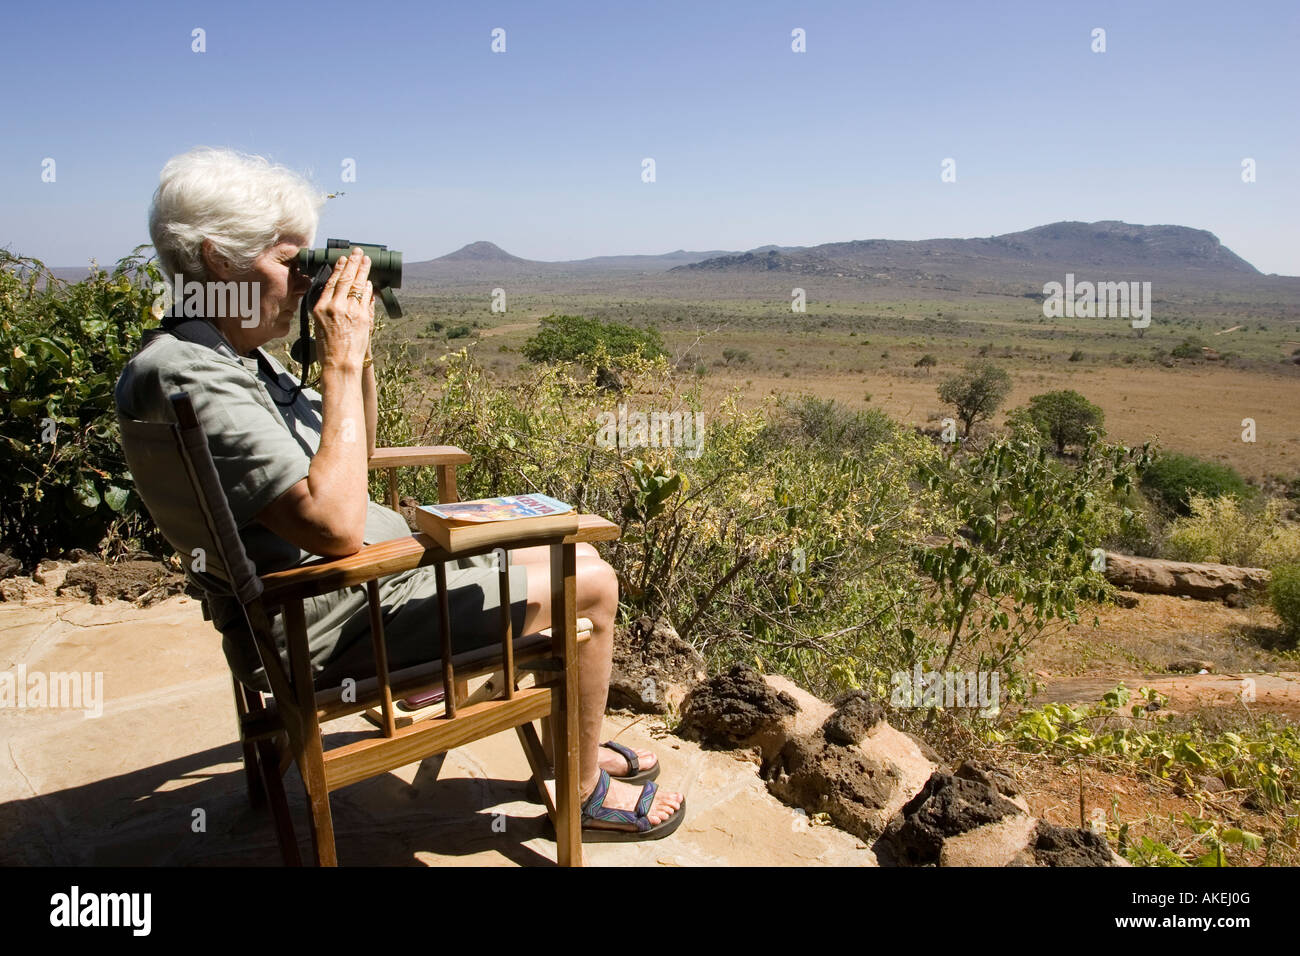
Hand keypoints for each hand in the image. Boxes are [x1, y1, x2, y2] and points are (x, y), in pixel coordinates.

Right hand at [312, 247, 373, 371]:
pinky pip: (366, 298)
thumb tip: (340, 293)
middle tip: (359, 252)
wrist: (340, 364)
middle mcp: (334, 306)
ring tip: (367, 260)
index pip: (330, 282)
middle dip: (353, 263)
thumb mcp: (320, 325)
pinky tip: (370, 282)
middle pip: (345, 279)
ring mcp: (350, 311)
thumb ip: (328, 308)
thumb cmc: (328, 348)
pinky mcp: (362, 317)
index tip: (343, 259)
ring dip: (364, 271)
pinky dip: (369, 289)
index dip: (338, 269)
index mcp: (321, 307)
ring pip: (358, 285)